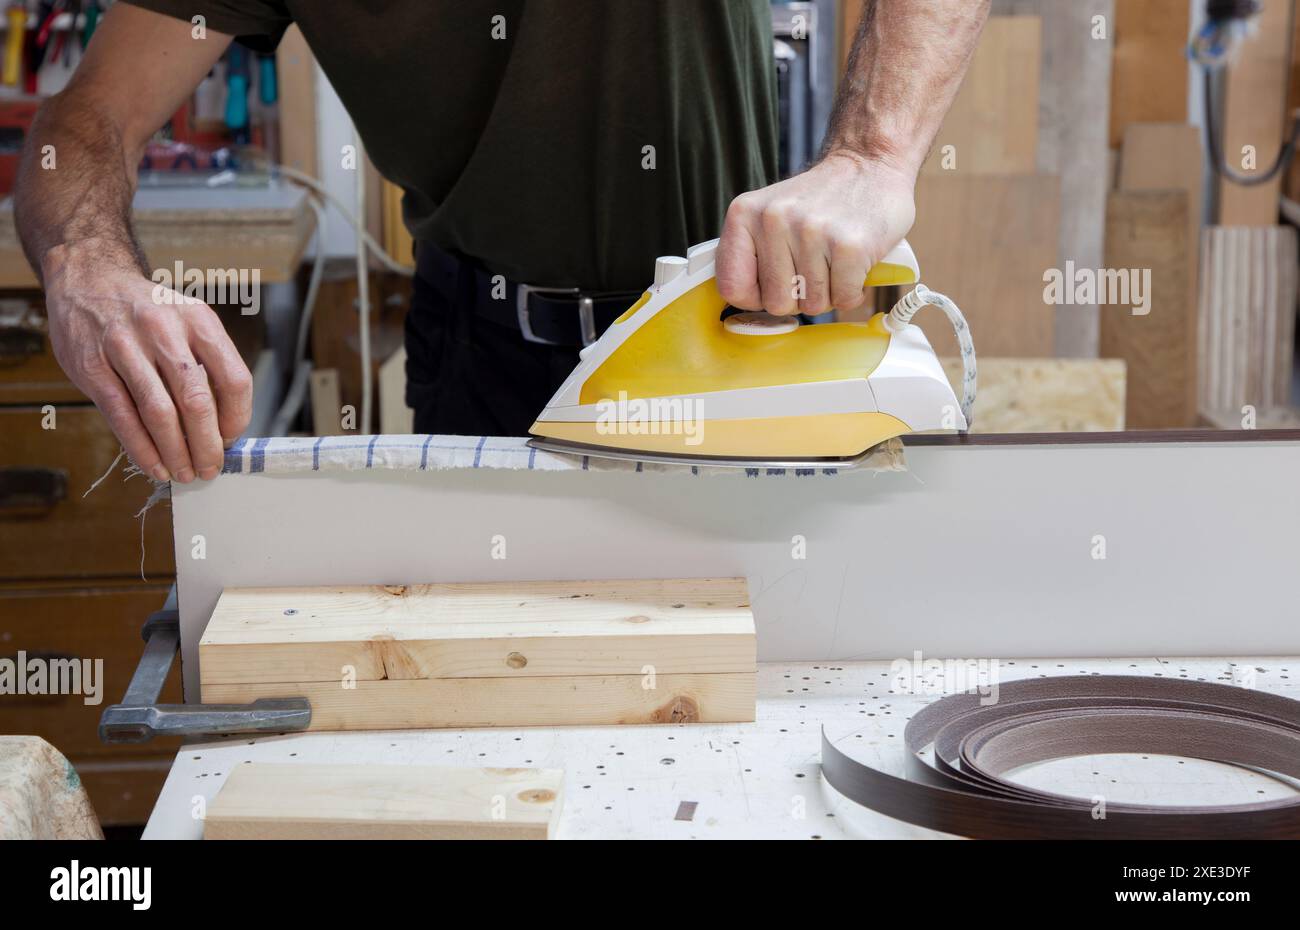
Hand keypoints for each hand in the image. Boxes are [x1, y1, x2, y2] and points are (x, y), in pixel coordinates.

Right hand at [42, 241, 252, 482]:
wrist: (89, 278)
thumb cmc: (149, 312)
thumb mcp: (188, 320)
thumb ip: (207, 364)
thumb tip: (224, 427)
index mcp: (199, 321)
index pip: (234, 379)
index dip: (237, 418)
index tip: (231, 439)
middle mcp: (164, 330)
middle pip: (197, 401)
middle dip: (207, 445)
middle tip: (210, 468)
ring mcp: (125, 347)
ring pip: (159, 413)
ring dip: (175, 452)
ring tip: (184, 473)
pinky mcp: (93, 366)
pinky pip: (123, 416)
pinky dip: (141, 448)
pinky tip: (153, 465)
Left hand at [716, 152, 916, 315]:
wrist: (870, 165)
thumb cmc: (820, 202)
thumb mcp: (769, 215)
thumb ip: (749, 254)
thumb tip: (737, 300)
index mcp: (744, 214)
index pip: (731, 287)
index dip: (756, 297)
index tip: (774, 284)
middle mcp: (774, 220)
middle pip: (776, 303)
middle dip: (799, 297)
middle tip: (814, 266)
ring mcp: (812, 232)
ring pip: (813, 306)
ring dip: (828, 293)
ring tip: (834, 259)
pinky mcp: (849, 246)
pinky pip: (844, 299)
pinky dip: (852, 291)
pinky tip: (853, 265)